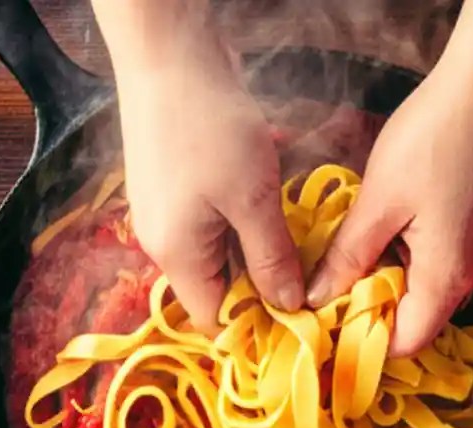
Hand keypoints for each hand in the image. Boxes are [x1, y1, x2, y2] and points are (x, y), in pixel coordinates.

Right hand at [99, 5, 302, 330]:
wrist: (169, 57)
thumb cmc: (210, 128)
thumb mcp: (253, 198)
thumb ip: (271, 257)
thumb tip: (289, 306)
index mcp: (176, 256)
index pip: (214, 319)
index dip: (256, 326)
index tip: (301, 320)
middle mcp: (162, 243)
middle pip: (216, 287)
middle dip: (260, 287)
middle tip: (310, 279)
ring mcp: (164, 213)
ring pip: (216, 253)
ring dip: (254, 251)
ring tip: (297, 242)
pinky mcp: (172, 186)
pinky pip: (211, 222)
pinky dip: (241, 222)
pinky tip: (269, 206)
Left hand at [304, 1, 472, 356]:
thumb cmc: (435, 136)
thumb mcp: (378, 200)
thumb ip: (347, 256)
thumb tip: (317, 299)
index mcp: (450, 275)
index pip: (407, 341)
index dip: (366, 342)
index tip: (328, 326)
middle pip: (421, 314)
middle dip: (376, 304)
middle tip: (333, 281)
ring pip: (434, 283)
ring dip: (395, 272)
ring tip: (359, 242)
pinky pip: (450, 256)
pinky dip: (418, 251)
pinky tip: (395, 218)